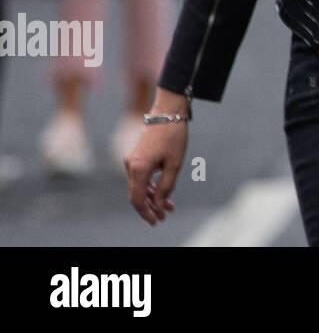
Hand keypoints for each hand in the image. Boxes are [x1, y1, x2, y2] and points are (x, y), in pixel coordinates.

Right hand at [125, 98, 188, 225]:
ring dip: (151, 198)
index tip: (156, 221)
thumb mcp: (174, 163)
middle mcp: (130, 165)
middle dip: (150, 207)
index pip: (137, 199)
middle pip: (136, 194)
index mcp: (138, 168)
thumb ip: (166, 185)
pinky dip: (150, 186)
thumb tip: (159, 203)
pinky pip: (140, 177)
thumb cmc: (173, 135)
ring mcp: (132, 160)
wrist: (168, 111)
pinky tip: (161, 193)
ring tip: (168, 207)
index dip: (146, 212)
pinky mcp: (137, 156)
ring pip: (138, 186)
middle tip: (164, 217)